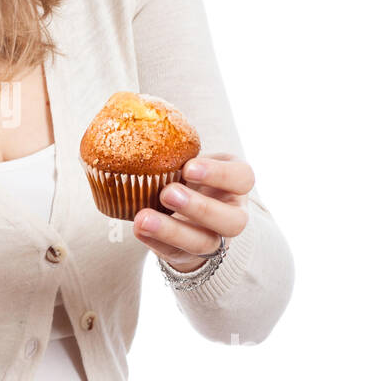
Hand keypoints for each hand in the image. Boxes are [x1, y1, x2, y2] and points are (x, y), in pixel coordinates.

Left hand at [133, 152, 253, 272]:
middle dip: (199, 208)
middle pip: (232, 221)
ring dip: (173, 231)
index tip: (188, 166)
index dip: (218, 174)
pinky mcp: (190, 256)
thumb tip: (142, 124)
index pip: (242, 178)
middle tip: (167, 194)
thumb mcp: (193, 159)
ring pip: (204, 243)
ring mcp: (215, 239)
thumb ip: (178, 150)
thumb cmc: (190, 176)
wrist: (186, 210)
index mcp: (237, 184)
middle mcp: (233, 214)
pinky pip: (176, 253)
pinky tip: (138, 229)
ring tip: (144, 218)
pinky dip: (155, 241)